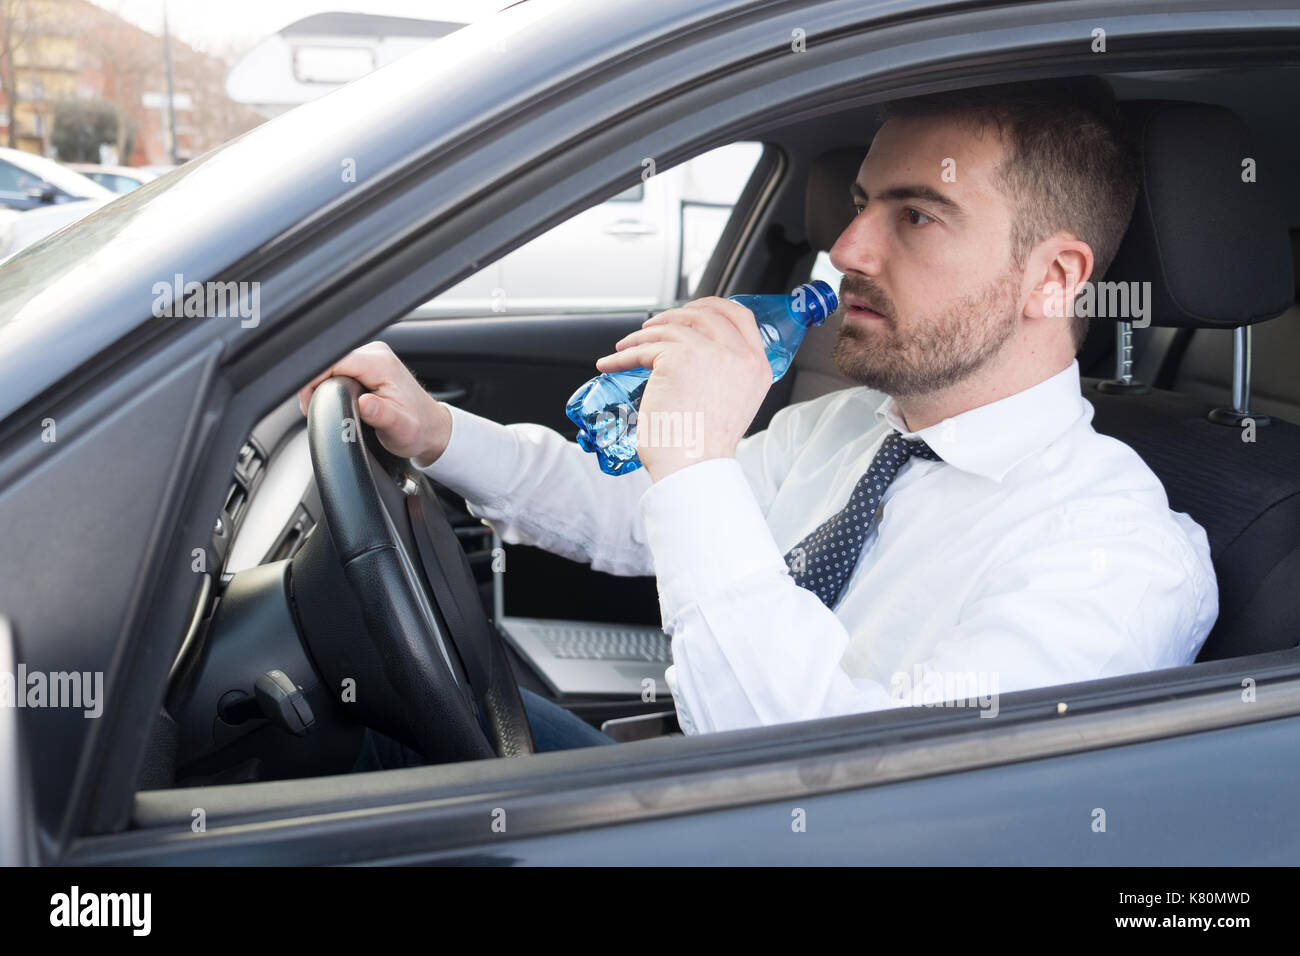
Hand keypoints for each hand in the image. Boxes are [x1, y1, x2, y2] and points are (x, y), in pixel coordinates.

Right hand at [297, 341, 452, 466]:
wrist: (431, 428)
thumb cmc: (418, 429)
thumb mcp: (400, 429)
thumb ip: (381, 415)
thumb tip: (365, 404)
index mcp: (381, 363)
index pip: (333, 361)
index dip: (313, 380)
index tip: (310, 403)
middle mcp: (375, 354)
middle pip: (328, 361)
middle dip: (315, 384)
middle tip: (318, 410)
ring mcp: (371, 356)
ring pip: (331, 364)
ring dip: (322, 385)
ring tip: (328, 406)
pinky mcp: (366, 364)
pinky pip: (338, 368)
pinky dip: (331, 384)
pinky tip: (336, 400)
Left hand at [595, 297, 770, 481]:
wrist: (693, 467)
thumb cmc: (705, 447)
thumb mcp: (735, 403)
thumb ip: (728, 374)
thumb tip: (702, 353)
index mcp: (756, 366)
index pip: (741, 316)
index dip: (714, 307)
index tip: (693, 309)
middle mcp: (738, 355)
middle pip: (705, 313)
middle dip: (674, 315)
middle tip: (654, 326)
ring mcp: (708, 352)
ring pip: (670, 328)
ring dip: (643, 335)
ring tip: (627, 347)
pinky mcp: (676, 357)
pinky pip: (644, 348)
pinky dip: (623, 355)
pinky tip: (612, 363)